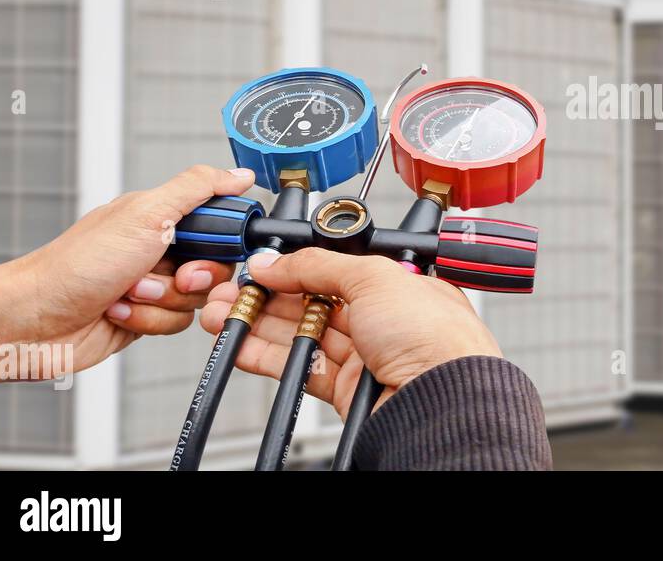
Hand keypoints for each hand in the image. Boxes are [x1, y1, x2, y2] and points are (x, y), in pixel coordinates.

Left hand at [0, 165, 254, 383]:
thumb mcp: (145, 214)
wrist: (36, 320)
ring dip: (163, 300)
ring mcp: (152, 284)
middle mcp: (159, 248)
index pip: (220, 223)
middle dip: (192, 277)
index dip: (223, 241)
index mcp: (161, 217)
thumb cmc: (76, 264)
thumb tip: (239, 174)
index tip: (208, 248)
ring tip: (128, 293)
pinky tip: (119, 310)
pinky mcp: (146, 316)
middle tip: (170, 274)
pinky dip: (149, 320)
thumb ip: (197, 189)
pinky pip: (177, 323)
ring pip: (197, 299)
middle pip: (216, 266)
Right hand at [199, 247, 500, 418]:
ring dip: (259, 323)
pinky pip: (300, 367)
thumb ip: (321, 265)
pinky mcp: (347, 390)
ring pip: (301, 335)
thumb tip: (278, 261)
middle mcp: (383, 320)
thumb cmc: (434, 338)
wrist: (440, 400)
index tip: (261, 265)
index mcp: (399, 286)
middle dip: (269, 295)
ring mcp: (365, 356)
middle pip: (313, 303)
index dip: (296, 268)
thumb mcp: (375, 277)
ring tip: (222, 313)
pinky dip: (267, 356)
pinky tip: (241, 344)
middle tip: (231, 289)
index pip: (336, 271)